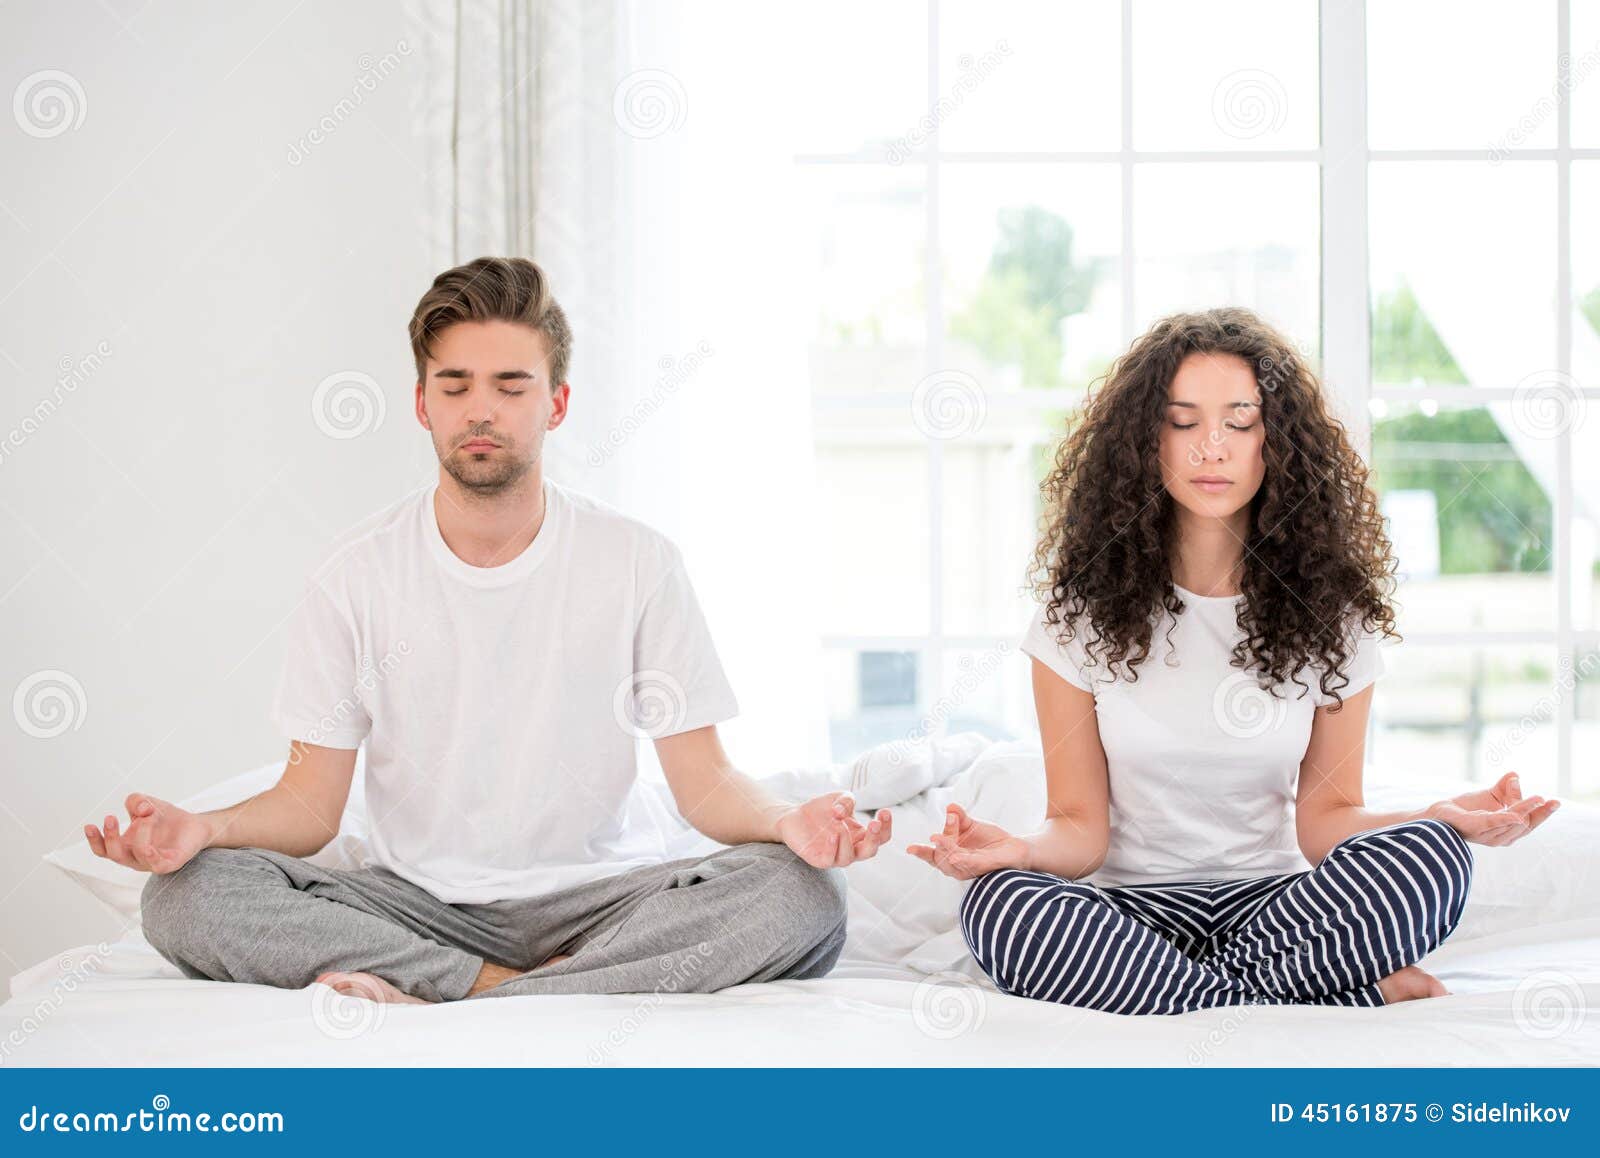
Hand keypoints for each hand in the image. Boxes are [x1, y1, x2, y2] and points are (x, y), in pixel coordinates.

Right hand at [83, 794, 211, 873]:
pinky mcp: (169, 864)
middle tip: (110, 817)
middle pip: (114, 855)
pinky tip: (148, 832)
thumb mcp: (147, 804)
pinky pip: (155, 863)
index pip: (103, 850)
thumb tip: (139, 808)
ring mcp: (152, 863)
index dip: (94, 840)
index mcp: (126, 846)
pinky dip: (149, 850)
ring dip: (138, 832)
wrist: (196, 825)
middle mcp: (136, 858)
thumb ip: (136, 801)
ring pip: (135, 855)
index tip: (89, 825)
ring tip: (147, 815)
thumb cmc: (167, 819)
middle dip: (110, 837)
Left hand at [776, 792, 891, 867]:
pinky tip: (832, 834)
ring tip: (839, 823)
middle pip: (870, 851)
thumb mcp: (839, 798)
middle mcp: (851, 848)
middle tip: (874, 823)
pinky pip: (829, 860)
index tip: (884, 811)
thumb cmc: (822, 810)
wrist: (795, 816)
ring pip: (848, 858)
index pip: (882, 836)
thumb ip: (847, 800)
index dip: (886, 826)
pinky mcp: (819, 859)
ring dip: (846, 840)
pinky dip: (833, 848)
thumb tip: (841, 812)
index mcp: (861, 836)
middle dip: (874, 838)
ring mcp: (836, 856)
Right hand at [907, 803, 1029, 879]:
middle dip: (935, 848)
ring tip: (939, 838)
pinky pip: (973, 865)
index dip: (922, 853)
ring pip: (955, 862)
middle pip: (942, 859)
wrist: (1014, 848)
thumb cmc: (989, 840)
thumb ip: (959, 817)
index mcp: (952, 854)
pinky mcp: (986, 866)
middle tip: (933, 835)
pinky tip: (956, 856)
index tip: (910, 848)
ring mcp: (972, 867)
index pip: (934, 855)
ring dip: (947, 850)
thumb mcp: (970, 825)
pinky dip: (964, 861)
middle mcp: (959, 865)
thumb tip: (950, 807)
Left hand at [1427, 771, 1559, 846]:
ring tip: (1538, 798)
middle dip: (1540, 813)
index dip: (1543, 813)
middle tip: (1553, 801)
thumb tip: (1515, 774)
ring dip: (1525, 809)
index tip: (1555, 801)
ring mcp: (1488, 835)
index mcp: (1507, 830)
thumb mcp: (1491, 795)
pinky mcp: (1475, 828)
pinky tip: (1517, 816)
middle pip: (1526, 825)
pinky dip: (1505, 820)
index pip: (1530, 823)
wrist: (1439, 814)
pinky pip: (1493, 824)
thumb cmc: (1466, 808)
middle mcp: (1500, 837)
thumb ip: (1506, 787)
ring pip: (1513, 822)